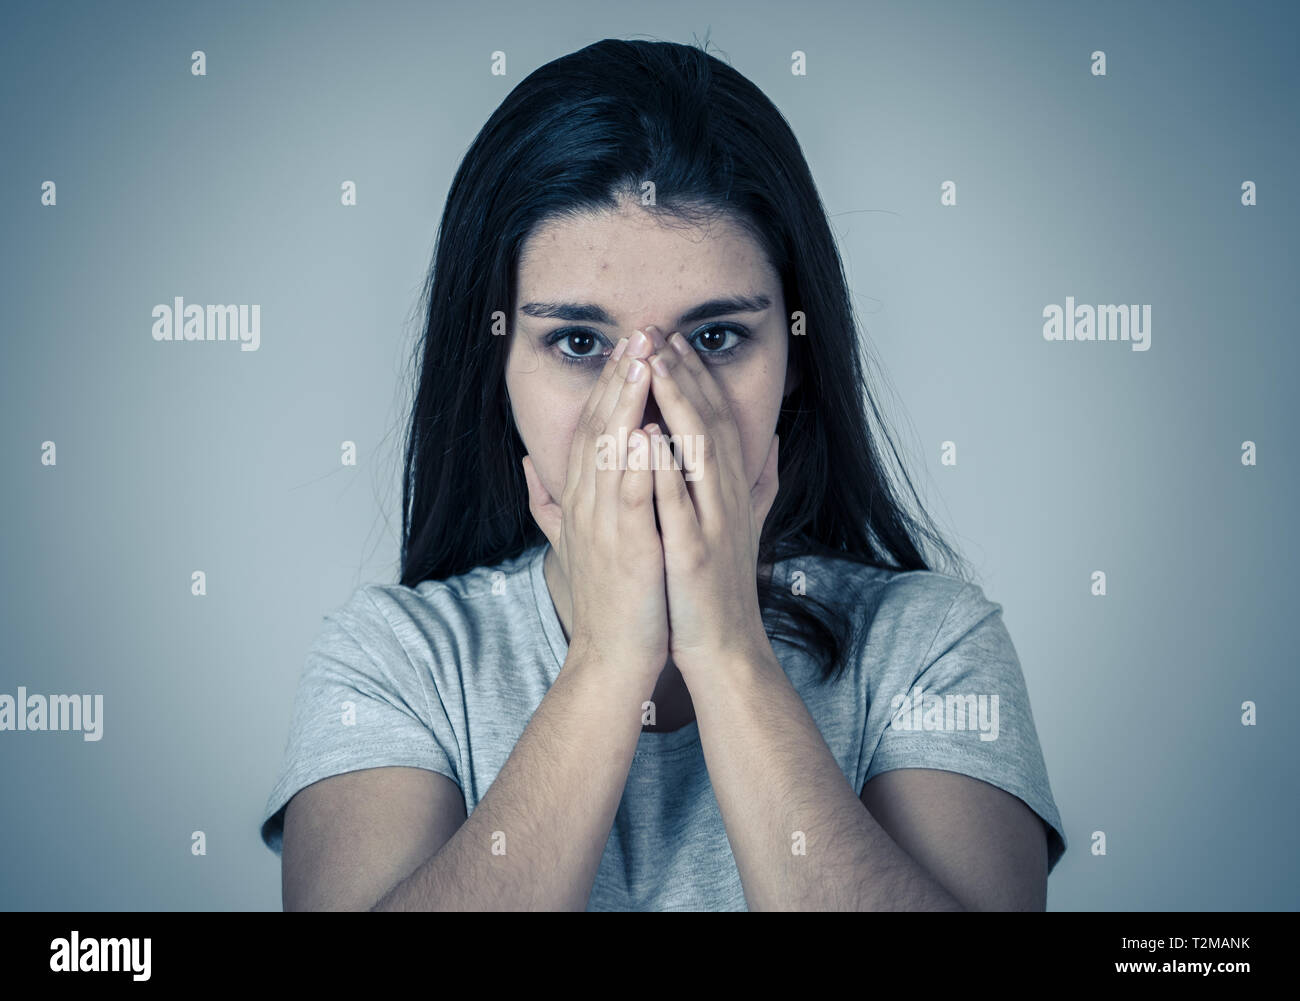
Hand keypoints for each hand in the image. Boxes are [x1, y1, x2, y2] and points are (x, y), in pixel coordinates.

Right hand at [522, 331, 668, 690]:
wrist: (611, 654)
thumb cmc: (605, 597)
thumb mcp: (574, 540)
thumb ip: (550, 500)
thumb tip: (529, 466)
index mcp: (581, 497)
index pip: (593, 428)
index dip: (610, 385)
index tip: (628, 345)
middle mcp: (585, 502)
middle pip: (599, 427)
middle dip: (619, 378)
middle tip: (638, 332)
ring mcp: (602, 523)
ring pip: (611, 452)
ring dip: (626, 404)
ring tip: (642, 362)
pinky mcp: (625, 546)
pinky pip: (628, 498)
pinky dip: (636, 464)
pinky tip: (646, 431)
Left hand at [638, 325, 780, 682]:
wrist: (725, 648)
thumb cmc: (721, 586)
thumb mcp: (744, 524)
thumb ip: (758, 481)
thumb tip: (774, 441)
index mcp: (731, 490)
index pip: (715, 421)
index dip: (696, 378)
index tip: (673, 341)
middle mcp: (728, 499)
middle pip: (709, 423)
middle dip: (685, 375)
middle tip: (660, 332)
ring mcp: (714, 524)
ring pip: (698, 453)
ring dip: (679, 405)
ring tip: (655, 364)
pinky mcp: (696, 554)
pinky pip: (679, 506)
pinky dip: (665, 470)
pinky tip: (648, 438)